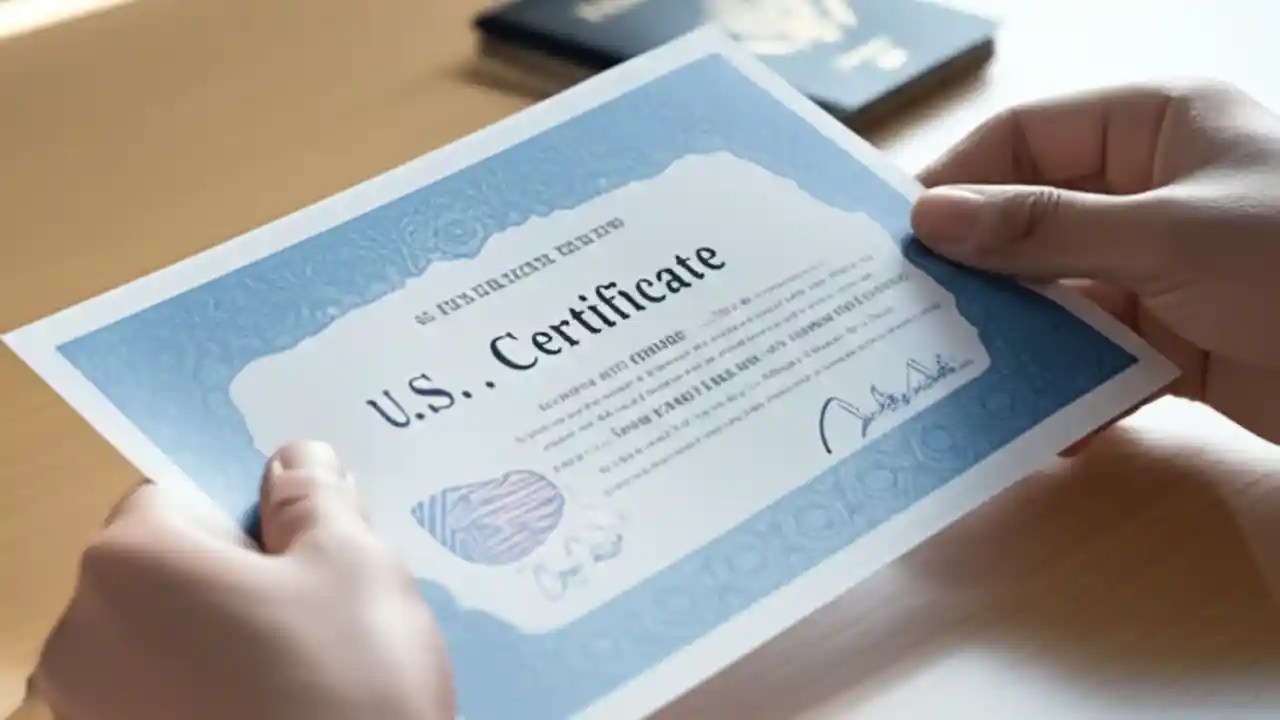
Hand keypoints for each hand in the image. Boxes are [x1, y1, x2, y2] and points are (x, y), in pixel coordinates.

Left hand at [35, 441, 454, 719]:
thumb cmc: (343, 684)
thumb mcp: (352, 565)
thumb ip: (313, 498)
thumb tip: (292, 462)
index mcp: (127, 561)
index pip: (180, 495)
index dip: (252, 512)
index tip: (311, 549)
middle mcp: (83, 635)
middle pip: (171, 568)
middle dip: (244, 576)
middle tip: (324, 610)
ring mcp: (95, 710)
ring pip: (174, 636)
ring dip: (236, 637)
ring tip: (314, 668)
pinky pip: (173, 693)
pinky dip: (222, 689)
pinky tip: (288, 707)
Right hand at [910, 81, 1279, 443]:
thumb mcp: (1166, 233)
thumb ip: (1042, 230)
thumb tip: (927, 218)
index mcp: (1155, 129)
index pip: (1028, 138)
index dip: (960, 179)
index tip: (898, 233)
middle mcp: (1148, 193)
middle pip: (1031, 221)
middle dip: (977, 267)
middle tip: (906, 308)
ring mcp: (1158, 271)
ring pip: (1055, 295)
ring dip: (1014, 335)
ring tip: (951, 368)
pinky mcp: (1169, 343)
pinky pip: (1092, 358)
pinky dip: (1063, 390)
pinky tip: (1032, 422)